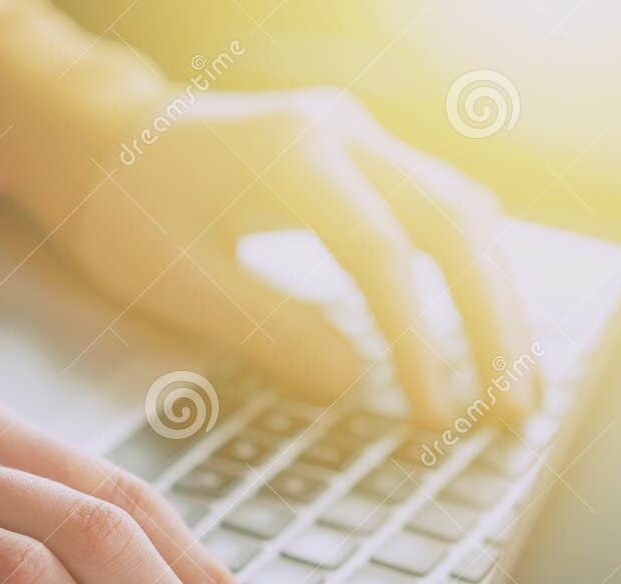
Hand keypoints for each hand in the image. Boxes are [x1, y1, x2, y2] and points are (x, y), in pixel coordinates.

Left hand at [45, 88, 537, 427]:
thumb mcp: (175, 278)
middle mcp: (343, 129)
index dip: (414, 341)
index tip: (431, 417)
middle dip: (493, 322)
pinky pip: (441, 213)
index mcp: (289, 152)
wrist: (104, 139)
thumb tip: (353, 384)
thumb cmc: (124, 207)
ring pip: (464, 213)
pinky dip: (471, 276)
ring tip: (516, 387)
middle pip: (454, 221)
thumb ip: (265, 327)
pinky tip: (485, 336)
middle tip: (513, 410)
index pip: (380, 252)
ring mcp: (361, 138)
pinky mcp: (366, 159)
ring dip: (496, 301)